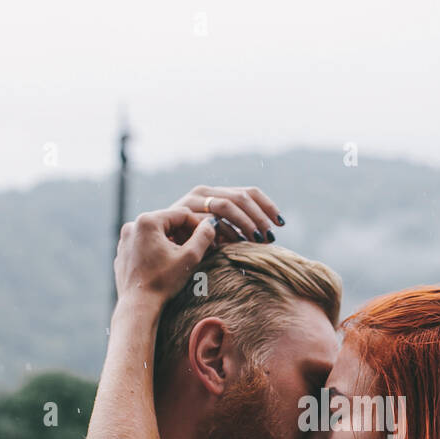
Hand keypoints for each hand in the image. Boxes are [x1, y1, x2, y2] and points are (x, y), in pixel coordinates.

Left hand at [113, 208, 216, 305]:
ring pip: (156, 233)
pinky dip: (157, 250)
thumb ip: (203, 237)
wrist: (138, 306)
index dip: (199, 225)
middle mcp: (132, 225)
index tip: (209, 239)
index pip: (181, 214)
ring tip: (184, 257)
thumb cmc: (163, 282)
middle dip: (185, 233)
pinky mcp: (123, 253)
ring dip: (172, 241)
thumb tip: (210, 225)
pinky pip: (144, 245)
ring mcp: (125, 239)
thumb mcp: (190, 257)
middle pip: (167, 222)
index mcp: (148, 221)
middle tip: (199, 248)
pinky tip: (167, 265)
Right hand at [169, 184, 283, 244]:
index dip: (268, 206)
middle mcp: (205, 192)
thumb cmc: (191, 243)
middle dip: (259, 217)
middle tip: (269, 237)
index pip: (249, 192)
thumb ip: (238, 228)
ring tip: (256, 240)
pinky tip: (236, 244)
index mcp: (217, 193)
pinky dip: (226, 230)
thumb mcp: (219, 233)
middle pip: (242, 196)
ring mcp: (192, 200)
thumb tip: (269, 235)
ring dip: (245, 222)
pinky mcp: (183, 212)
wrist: (158, 246)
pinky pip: (211, 218)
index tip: (281, 223)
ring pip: (228, 205)